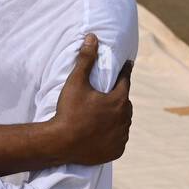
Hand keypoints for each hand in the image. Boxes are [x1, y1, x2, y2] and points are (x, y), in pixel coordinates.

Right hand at [50, 34, 134, 166]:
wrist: (60, 143)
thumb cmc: (68, 111)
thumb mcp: (76, 82)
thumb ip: (86, 60)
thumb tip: (92, 37)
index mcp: (118, 100)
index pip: (126, 80)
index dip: (125, 71)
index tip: (127, 64)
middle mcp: (124, 119)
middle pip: (125, 103)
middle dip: (119, 97)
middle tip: (110, 95)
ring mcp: (121, 136)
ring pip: (123, 122)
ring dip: (118, 117)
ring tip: (107, 115)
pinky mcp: (116, 151)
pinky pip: (119, 139)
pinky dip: (114, 135)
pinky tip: (105, 133)